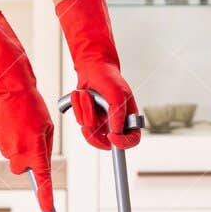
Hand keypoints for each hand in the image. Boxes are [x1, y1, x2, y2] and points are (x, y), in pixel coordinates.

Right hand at [0, 11, 54, 209]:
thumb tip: (38, 162)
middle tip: (30, 137)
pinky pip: (0, 144)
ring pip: (11, 154)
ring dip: (16, 143)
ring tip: (19, 122)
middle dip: (26, 158)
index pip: (41, 179)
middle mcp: (17, 152)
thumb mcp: (47, 126)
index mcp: (34, 148)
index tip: (47, 209)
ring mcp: (1, 146)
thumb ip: (44, 148)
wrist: (6, 85)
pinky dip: (4, 136)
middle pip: (22, 167)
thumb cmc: (31, 103)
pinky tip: (7, 121)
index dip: (45, 196)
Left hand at [55, 0, 140, 150]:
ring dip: (84, 111)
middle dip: (95, 130)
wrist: (91, 68)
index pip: (132, 139)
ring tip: (85, 95)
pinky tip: (81, 95)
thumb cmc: (108, 77)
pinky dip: (78, 108)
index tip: (112, 136)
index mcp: (129, 118)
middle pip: (107, 143)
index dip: (123, 143)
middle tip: (89, 119)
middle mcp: (116, 123)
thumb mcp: (117, 92)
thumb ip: (118, 112)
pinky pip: (81, 122)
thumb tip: (116, 131)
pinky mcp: (88, 119)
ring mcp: (101, 122)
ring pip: (90, 132)